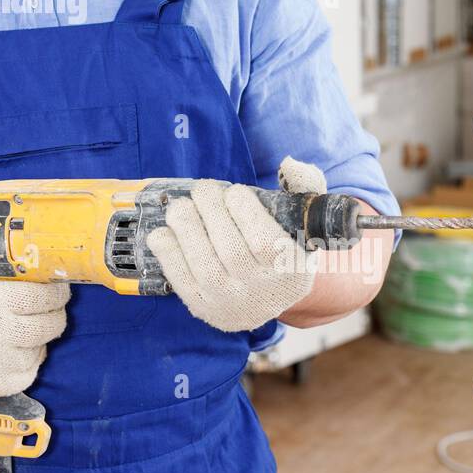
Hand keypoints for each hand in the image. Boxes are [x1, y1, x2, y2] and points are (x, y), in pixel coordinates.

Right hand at [0, 246, 69, 396]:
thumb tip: (3, 258)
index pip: (43, 296)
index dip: (57, 291)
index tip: (59, 286)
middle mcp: (0, 332)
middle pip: (49, 326)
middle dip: (56, 313)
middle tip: (52, 306)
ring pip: (40, 352)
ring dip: (42, 339)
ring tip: (34, 328)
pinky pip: (25, 376)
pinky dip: (29, 363)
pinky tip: (21, 351)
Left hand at [146, 158, 325, 332]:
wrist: (267, 296)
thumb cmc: (283, 247)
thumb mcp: (304, 219)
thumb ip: (306, 186)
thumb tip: (291, 163)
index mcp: (292, 270)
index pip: (265, 241)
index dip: (243, 209)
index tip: (234, 192)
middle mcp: (262, 292)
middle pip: (231, 250)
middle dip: (210, 210)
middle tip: (203, 190)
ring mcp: (231, 303)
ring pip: (203, 264)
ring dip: (185, 227)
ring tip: (180, 207)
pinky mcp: (203, 308)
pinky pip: (180, 280)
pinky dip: (167, 252)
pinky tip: (166, 232)